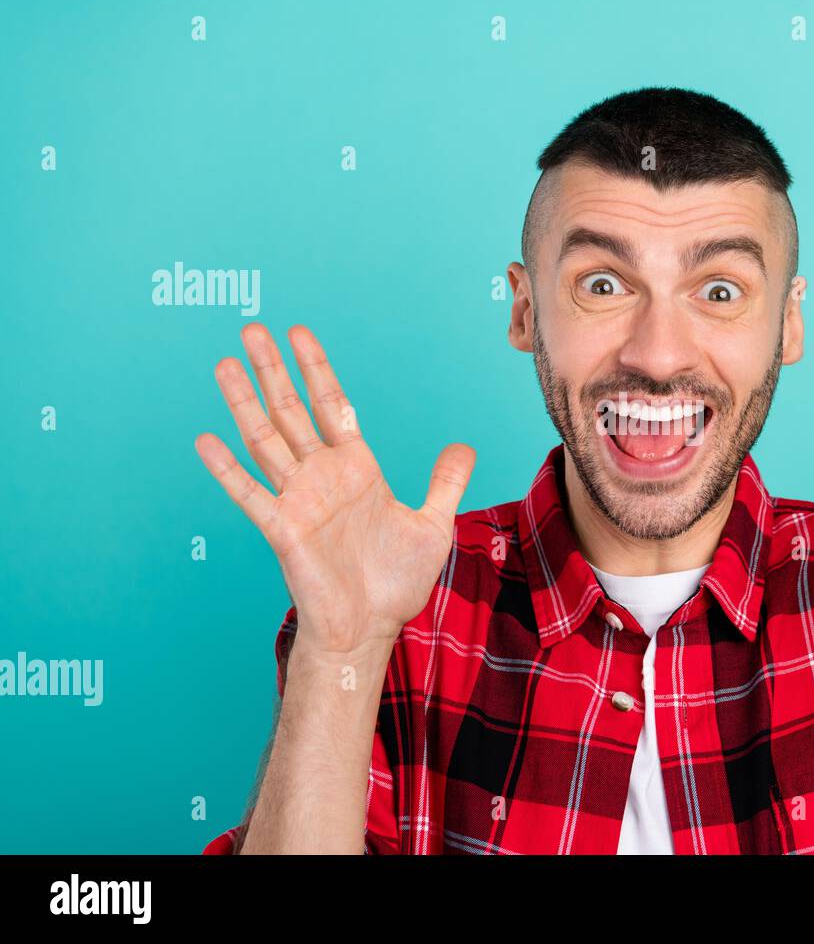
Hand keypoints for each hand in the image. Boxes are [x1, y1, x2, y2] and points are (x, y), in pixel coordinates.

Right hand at [195, 323, 474, 656]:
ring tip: (226, 363)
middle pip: (292, 411)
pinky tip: (206, 440)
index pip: (333, 405)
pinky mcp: (282, 530)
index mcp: (356, 469)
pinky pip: (250, 494)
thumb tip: (464, 447)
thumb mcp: (433, 524)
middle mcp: (322, 477)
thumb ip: (445, 482)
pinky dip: (228, 469)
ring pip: (266, 440)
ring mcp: (299, 500)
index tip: (299, 334)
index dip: (317, 369)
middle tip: (253, 328)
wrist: (371, 629)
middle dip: (274, 370)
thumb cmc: (396, 583)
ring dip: (245, 403)